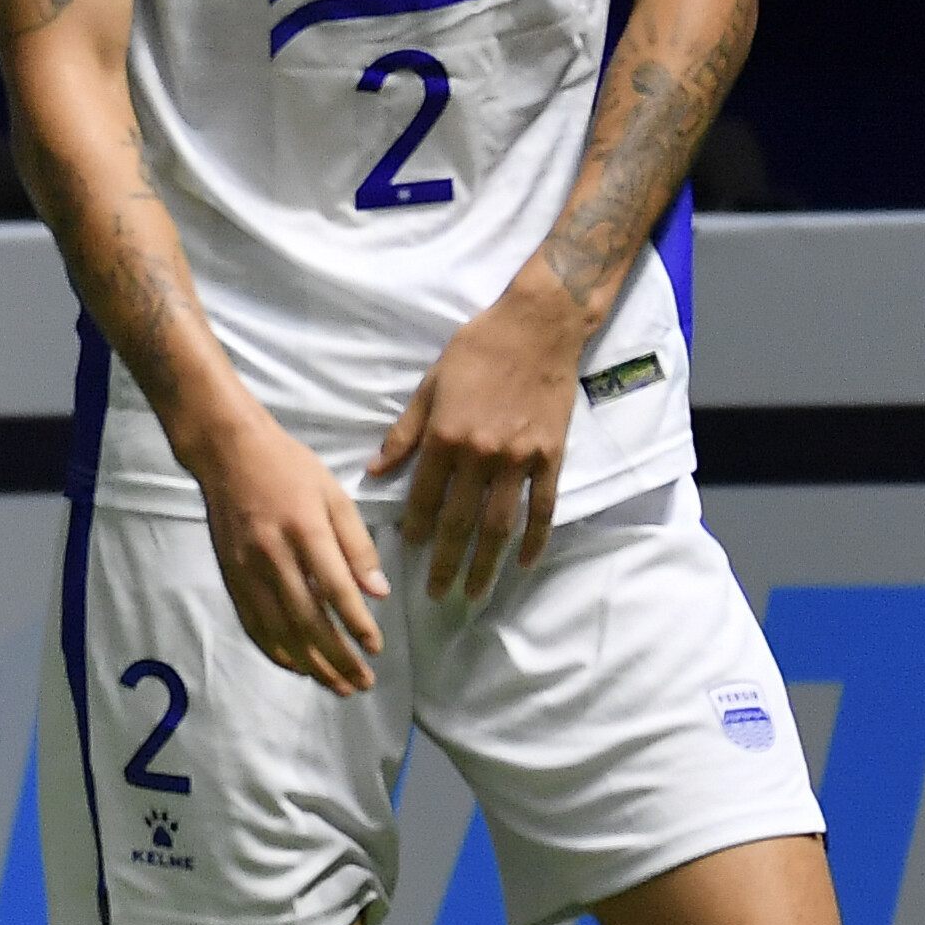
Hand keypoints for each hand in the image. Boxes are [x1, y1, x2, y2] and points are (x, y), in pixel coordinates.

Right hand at [181, 411, 388, 692]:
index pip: (334, 589)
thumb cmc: (288, 467)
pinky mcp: (230, 574)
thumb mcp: (334, 494)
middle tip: (361, 683)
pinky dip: (274, 649)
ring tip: (335, 685)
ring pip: (278, 628)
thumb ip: (356, 545)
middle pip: (306, 619)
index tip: (376, 648)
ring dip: (309, 663)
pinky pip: (252, 622)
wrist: (226, 451)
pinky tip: (295, 666)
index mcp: (304, 530)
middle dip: (336, 656)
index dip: (356, 624)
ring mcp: (245, 568)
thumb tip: (378, 592)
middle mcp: (271, 555)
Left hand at [373, 270, 583, 597]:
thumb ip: (404, 434)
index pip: (424, 497)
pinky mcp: (550, 456)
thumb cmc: (476, 352)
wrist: (536, 328)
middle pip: (460, 522)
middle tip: (437, 596)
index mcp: (445, 436)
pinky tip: (525, 563)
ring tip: (475, 592)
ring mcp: (519, 459)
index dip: (415, 529)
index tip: (408, 556)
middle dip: (446, 563)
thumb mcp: (429, 387)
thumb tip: (373, 471)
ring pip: (500, 524)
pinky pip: (542, 507)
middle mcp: (480, 454)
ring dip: (487, 563)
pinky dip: (535, 538)